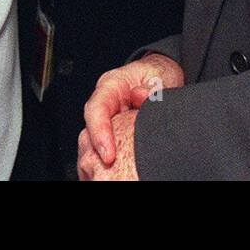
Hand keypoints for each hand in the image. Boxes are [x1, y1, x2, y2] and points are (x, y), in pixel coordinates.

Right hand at [78, 54, 183, 170]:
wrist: (160, 75)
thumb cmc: (156, 74)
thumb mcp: (159, 76)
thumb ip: (151, 87)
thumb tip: (141, 96)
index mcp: (111, 85)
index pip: (96, 109)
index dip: (99, 133)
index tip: (108, 155)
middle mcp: (104, 102)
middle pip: (89, 129)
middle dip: (95, 153)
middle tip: (110, 172)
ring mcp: (107, 117)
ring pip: (92, 141)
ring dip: (98, 159)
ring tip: (111, 175)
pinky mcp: (112, 130)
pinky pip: (104, 147)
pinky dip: (107, 161)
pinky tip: (116, 172)